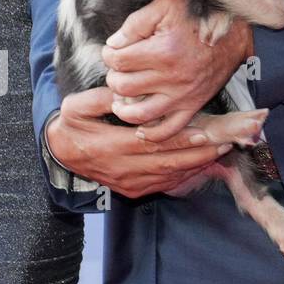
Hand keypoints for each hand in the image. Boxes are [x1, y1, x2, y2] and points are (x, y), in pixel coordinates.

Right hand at [46, 86, 237, 198]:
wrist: (58, 154)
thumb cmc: (72, 126)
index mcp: (111, 146)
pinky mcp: (132, 189)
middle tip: (225, 140)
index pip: (152, 144)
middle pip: (168, 161)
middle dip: (199, 152)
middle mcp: (123, 168)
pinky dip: (185, 174)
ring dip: (197, 163)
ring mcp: (129, 182)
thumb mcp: (76, 107)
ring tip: (221, 150)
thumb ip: (100, 99)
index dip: (181, 139)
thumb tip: (124, 94)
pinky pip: (164, 184)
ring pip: (169, 174)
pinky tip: (203, 164)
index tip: (205, 131)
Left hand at [100, 0, 253, 141]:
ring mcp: (182, 94)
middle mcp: (172, 76)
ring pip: (137, 113)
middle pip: (122, 86)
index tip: (115, 49)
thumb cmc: (200, 16)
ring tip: (122, 95)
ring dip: (123, 106)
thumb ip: (136, 22)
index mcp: (164, 50)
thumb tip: (114, 43)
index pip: (117, 60)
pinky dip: (150, 133)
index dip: (109, 53)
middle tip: (121, 68)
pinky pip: (168, 130)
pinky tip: (140, 124)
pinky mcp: (193, 105)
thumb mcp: (167, 4)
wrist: (235, 33)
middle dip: (115, 76)